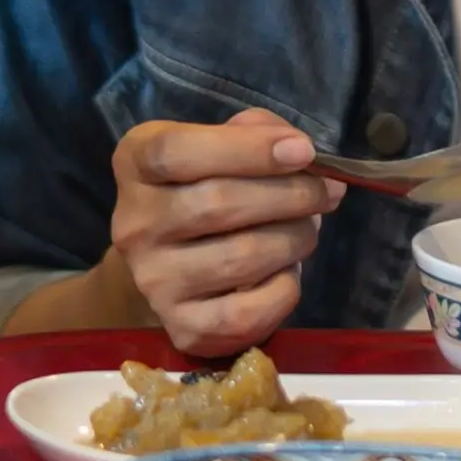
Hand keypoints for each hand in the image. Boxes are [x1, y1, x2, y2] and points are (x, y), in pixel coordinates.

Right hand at [109, 109, 345, 356]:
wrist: (170, 265)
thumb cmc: (202, 189)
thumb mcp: (216, 144)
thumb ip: (253, 132)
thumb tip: (295, 150)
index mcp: (135, 162)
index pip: (177, 152)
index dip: (247, 149)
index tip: (302, 150)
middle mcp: (134, 223)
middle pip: (218, 204)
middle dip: (291, 195)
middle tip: (326, 191)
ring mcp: (154, 281)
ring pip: (241, 257)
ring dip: (295, 239)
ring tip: (308, 227)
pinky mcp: (182, 328)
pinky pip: (249, 311)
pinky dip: (285, 287)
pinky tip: (287, 270)